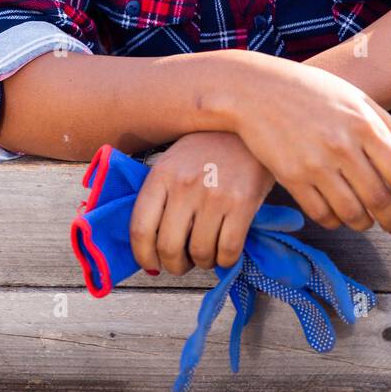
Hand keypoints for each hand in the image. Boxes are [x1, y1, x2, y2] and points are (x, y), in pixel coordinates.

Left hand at [129, 130, 275, 275]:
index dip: (143, 255)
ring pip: (201, 253)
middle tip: (181, 264)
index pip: (140, 228)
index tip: (151, 264)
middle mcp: (185, 185)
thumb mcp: (173, 160)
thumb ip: (159, 195)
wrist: (250, 126)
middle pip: (169, 247)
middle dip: (175, 266)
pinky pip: (228, 250)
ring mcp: (214, 195)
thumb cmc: (209, 147)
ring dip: (203, 262)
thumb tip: (149, 241)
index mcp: (162, 174)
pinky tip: (225, 251)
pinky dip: (225, 260)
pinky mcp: (243, 203)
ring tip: (207, 253)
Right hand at [232, 57, 390, 233]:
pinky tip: (338, 217)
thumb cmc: (310, 90)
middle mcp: (341, 146)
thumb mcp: (356, 98)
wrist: (254, 89)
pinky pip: (320, 214)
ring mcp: (315, 163)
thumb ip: (390, 128)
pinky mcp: (290, 177)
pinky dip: (334, 222)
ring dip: (364, 224)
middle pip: (378, 199)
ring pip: (351, 213)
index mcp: (363, 124)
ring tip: (366, 222)